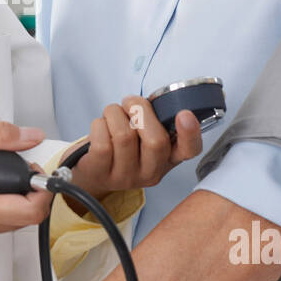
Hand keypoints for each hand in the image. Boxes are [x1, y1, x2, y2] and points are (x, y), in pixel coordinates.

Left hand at [69, 98, 202, 199]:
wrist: (90, 172)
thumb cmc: (117, 147)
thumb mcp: (141, 136)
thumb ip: (152, 120)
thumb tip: (145, 104)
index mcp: (167, 158)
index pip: (189, 150)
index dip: (190, 133)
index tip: (184, 114)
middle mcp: (150, 172)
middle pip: (155, 140)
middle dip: (140, 110)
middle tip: (130, 103)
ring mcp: (126, 177)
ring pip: (124, 135)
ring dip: (114, 114)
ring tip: (111, 115)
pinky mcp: (101, 173)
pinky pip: (102, 142)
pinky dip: (99, 125)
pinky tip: (100, 129)